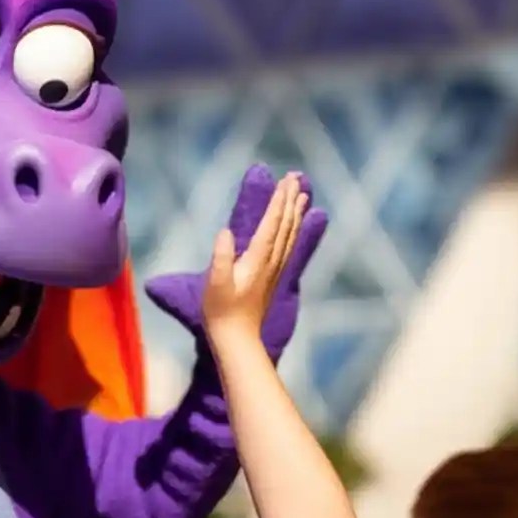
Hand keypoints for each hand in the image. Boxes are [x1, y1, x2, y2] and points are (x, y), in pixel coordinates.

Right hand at [202, 173, 306, 342]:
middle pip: (285, 225)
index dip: (279, 202)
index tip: (285, 182)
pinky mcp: (272, 277)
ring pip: (290, 235)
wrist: (237, 339)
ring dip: (296, 213)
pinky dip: (293, 231)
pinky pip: (288, 247)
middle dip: (290, 200)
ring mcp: (274, 270)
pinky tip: (295, 225)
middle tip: (296, 178)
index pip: (272, 225)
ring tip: (303, 194)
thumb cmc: (220, 311)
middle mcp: (271, 262)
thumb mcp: (215, 284)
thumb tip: (225, 232)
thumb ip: (221, 257)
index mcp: (257, 260)